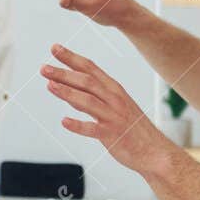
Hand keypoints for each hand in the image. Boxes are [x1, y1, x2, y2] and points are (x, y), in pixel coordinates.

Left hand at [42, 44, 164, 171]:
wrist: (155, 151)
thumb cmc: (132, 129)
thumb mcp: (114, 108)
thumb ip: (91, 100)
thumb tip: (67, 93)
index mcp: (114, 90)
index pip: (90, 68)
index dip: (71, 58)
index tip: (54, 48)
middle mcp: (114, 100)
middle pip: (86, 81)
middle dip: (64, 73)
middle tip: (43, 68)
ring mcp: (114, 117)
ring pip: (88, 101)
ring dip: (67, 93)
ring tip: (49, 86)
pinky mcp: (113, 135)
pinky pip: (93, 129)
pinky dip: (78, 125)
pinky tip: (64, 121)